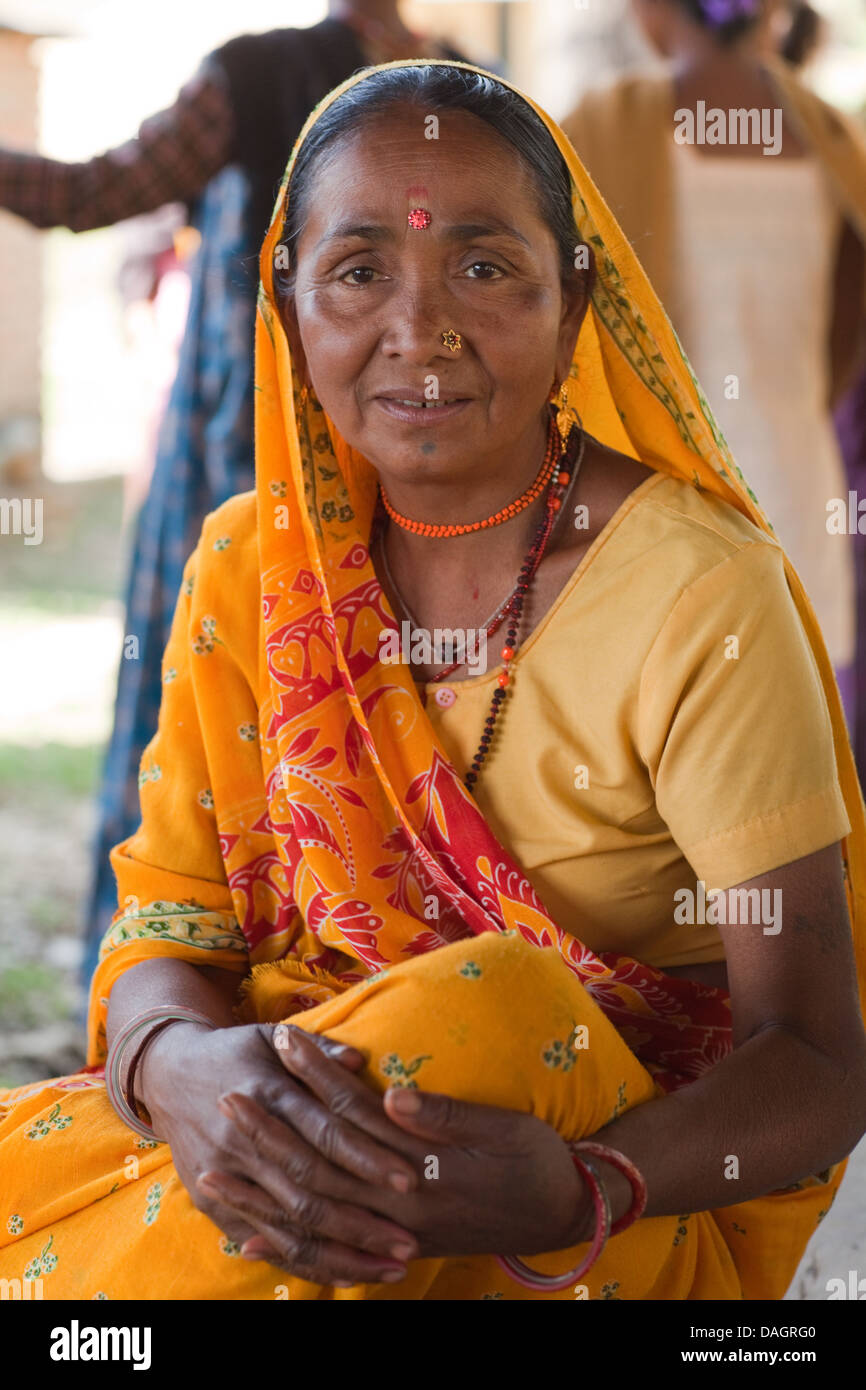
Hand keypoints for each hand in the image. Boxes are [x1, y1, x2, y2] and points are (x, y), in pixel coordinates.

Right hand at [136, 1020, 420, 1285]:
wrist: (167, 1074)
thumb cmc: (236, 1052)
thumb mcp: (272, 1036)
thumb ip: (318, 1050)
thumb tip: (359, 1061)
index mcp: (267, 1092)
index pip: (323, 1132)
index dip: (366, 1157)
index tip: (408, 1179)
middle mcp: (244, 1139)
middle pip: (310, 1188)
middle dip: (362, 1220)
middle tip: (409, 1241)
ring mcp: (225, 1175)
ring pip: (289, 1225)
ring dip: (342, 1253)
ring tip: (391, 1269)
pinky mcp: (210, 1204)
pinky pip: (263, 1241)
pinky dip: (304, 1262)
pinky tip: (346, 1275)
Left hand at [206, 1025, 590, 1279]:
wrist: (564, 1213)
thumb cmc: (535, 1160)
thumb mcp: (500, 1129)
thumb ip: (443, 1116)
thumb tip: (391, 1095)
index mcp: (422, 1163)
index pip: (354, 1112)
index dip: (316, 1074)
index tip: (281, 1041)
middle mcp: (398, 1201)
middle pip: (322, 1162)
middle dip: (273, 1129)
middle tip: (227, 1096)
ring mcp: (393, 1229)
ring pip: (316, 1210)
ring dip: (265, 1189)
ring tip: (214, 1173)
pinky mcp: (395, 1244)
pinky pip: (331, 1247)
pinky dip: (288, 1242)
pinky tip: (250, 1238)